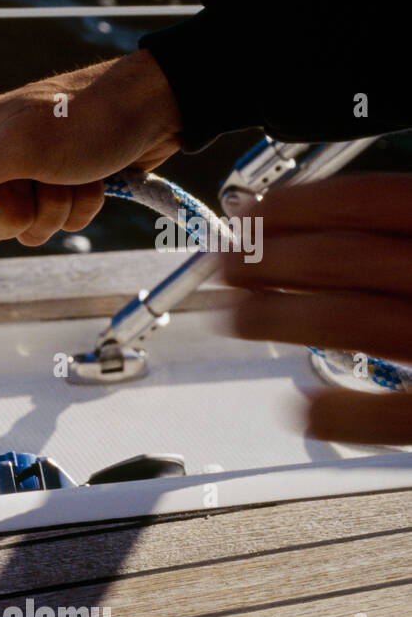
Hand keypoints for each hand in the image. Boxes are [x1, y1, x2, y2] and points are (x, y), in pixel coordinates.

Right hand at [0, 50, 182, 251]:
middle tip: (41, 183)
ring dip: (55, 211)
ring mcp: (28, 174)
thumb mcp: (16, 152)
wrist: (159, 106)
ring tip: (74, 177)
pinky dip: (79, 209)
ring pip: (22, 228)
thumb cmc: (86, 119)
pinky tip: (94, 181)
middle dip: (18, 215)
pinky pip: (57, 223)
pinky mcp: (61, 184)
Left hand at [218, 172, 411, 443]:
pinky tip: (304, 408)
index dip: (299, 206)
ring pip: (359, 322)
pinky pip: (401, 416)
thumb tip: (344, 223)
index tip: (248, 213)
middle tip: (224, 266)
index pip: (377, 200)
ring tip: (238, 317)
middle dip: (272, 261)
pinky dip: (343, 412)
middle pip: (352, 258)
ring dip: (283, 318)